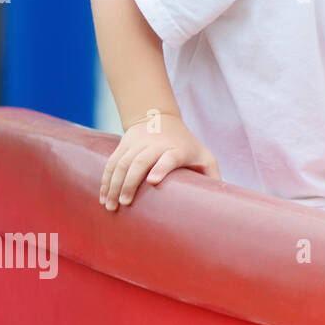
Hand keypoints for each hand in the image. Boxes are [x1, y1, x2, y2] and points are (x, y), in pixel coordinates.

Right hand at [100, 111, 220, 211]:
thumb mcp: (204, 156)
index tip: (153, 181)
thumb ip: (212, 175)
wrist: (159, 118)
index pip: (169, 157)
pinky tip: (103, 197)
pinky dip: (105, 180)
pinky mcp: (123, 146)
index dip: (161, 167)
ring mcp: (137, 144)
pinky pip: (112, 163)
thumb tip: (221, 199)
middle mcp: (156, 145)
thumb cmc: (186, 145)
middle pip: (140, 162)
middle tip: (125, 203)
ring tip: (111, 206)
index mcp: (177, 149)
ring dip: (113, 185)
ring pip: (122, 163)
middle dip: (130, 183)